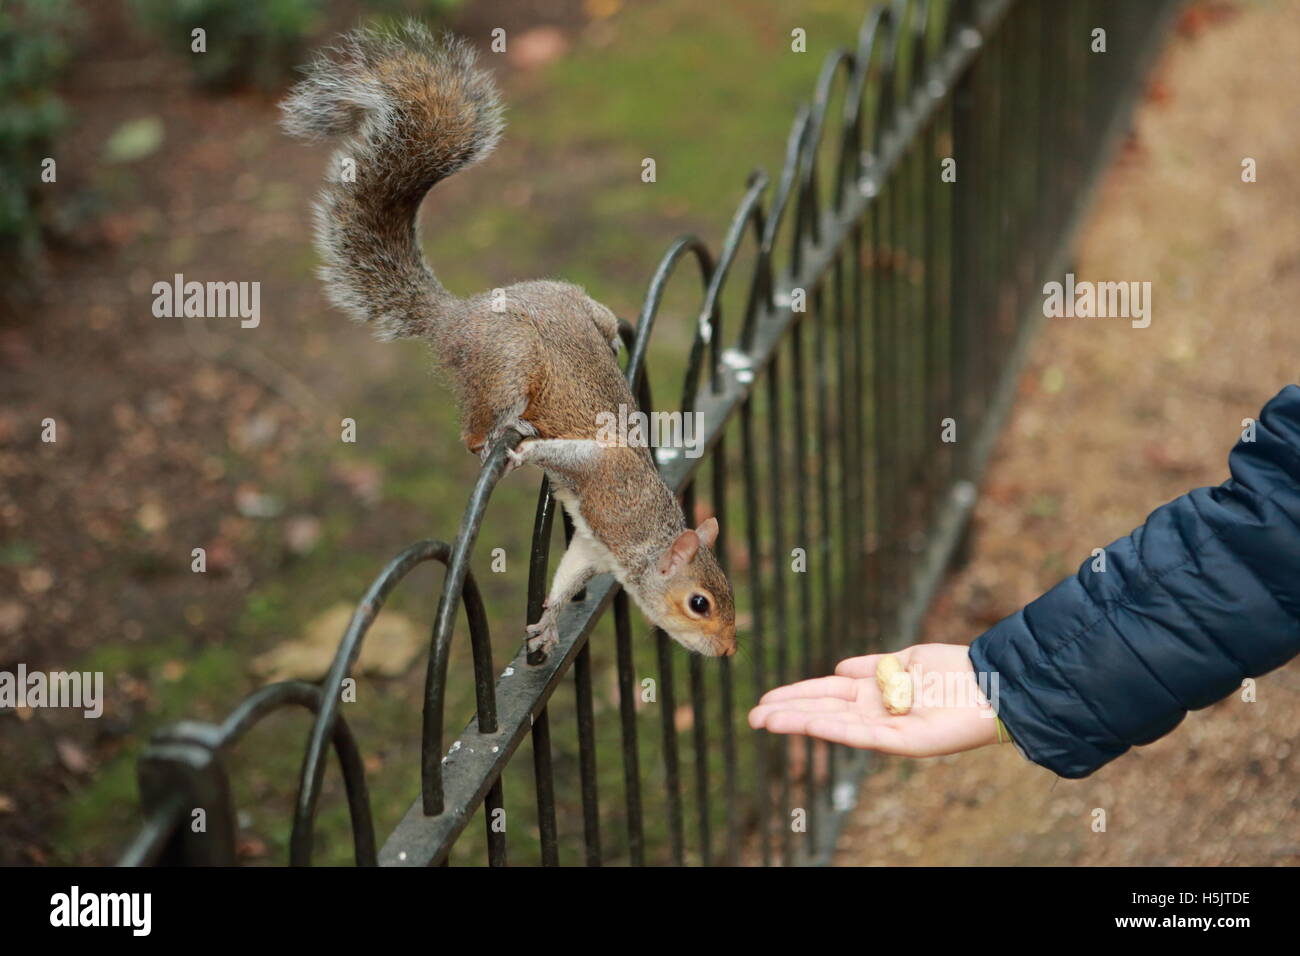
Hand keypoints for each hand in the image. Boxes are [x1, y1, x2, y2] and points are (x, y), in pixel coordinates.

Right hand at [747, 643, 1001, 756]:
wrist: (994, 683)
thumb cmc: (956, 670)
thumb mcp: (907, 660)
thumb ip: (873, 667)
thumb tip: (838, 669)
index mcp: (876, 692)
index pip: (827, 693)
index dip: (797, 695)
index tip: (767, 698)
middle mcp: (876, 712)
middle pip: (823, 711)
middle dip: (787, 713)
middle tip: (752, 716)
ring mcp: (887, 728)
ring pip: (834, 725)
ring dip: (799, 723)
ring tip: (765, 722)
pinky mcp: (902, 742)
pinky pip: (861, 734)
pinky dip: (833, 728)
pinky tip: (808, 722)